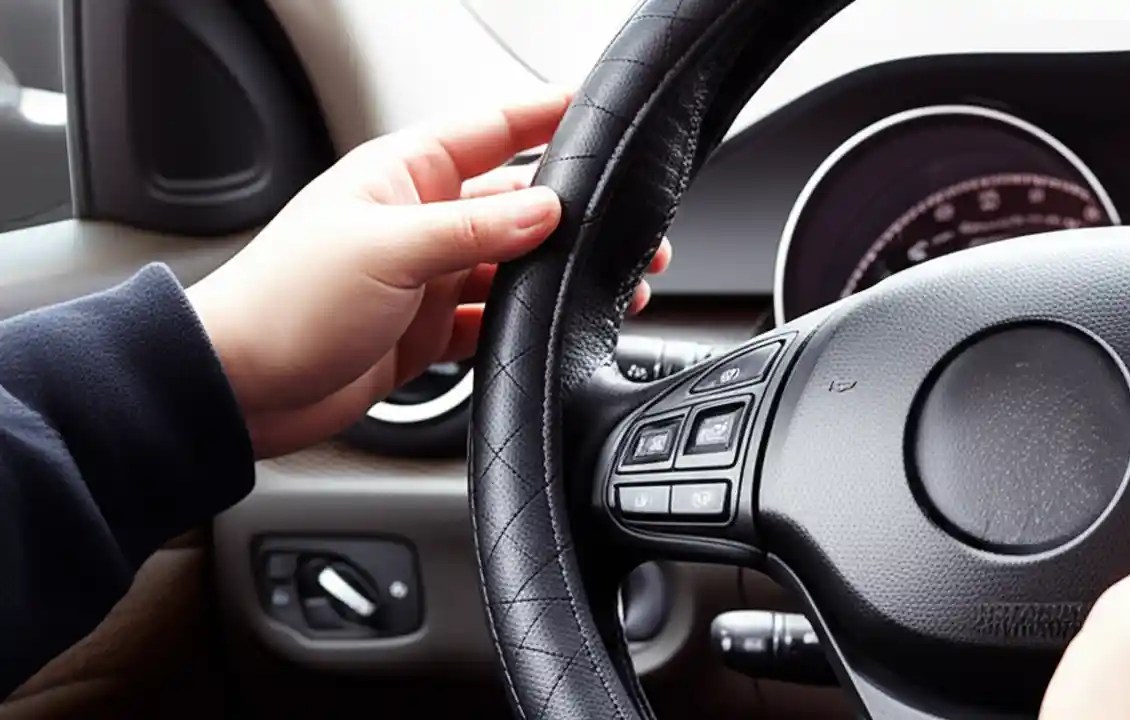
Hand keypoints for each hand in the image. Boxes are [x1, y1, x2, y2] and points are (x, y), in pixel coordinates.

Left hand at [187, 90, 671, 457]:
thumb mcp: (388, 249)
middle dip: (570, 217)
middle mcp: (418, 221)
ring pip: (508, 268)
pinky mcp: (423, 333)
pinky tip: (548, 331)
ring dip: (553, 278)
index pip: (490, 130)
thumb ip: (474, 230)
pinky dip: (518, 326)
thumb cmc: (285, 301)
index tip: (596, 109)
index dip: (544, 115)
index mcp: (403, 176)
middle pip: (512, 206)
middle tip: (627, 227)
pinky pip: (487, 322)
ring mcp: (422, 279)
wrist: (240, 388)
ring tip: (610, 286)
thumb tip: (546, 211)